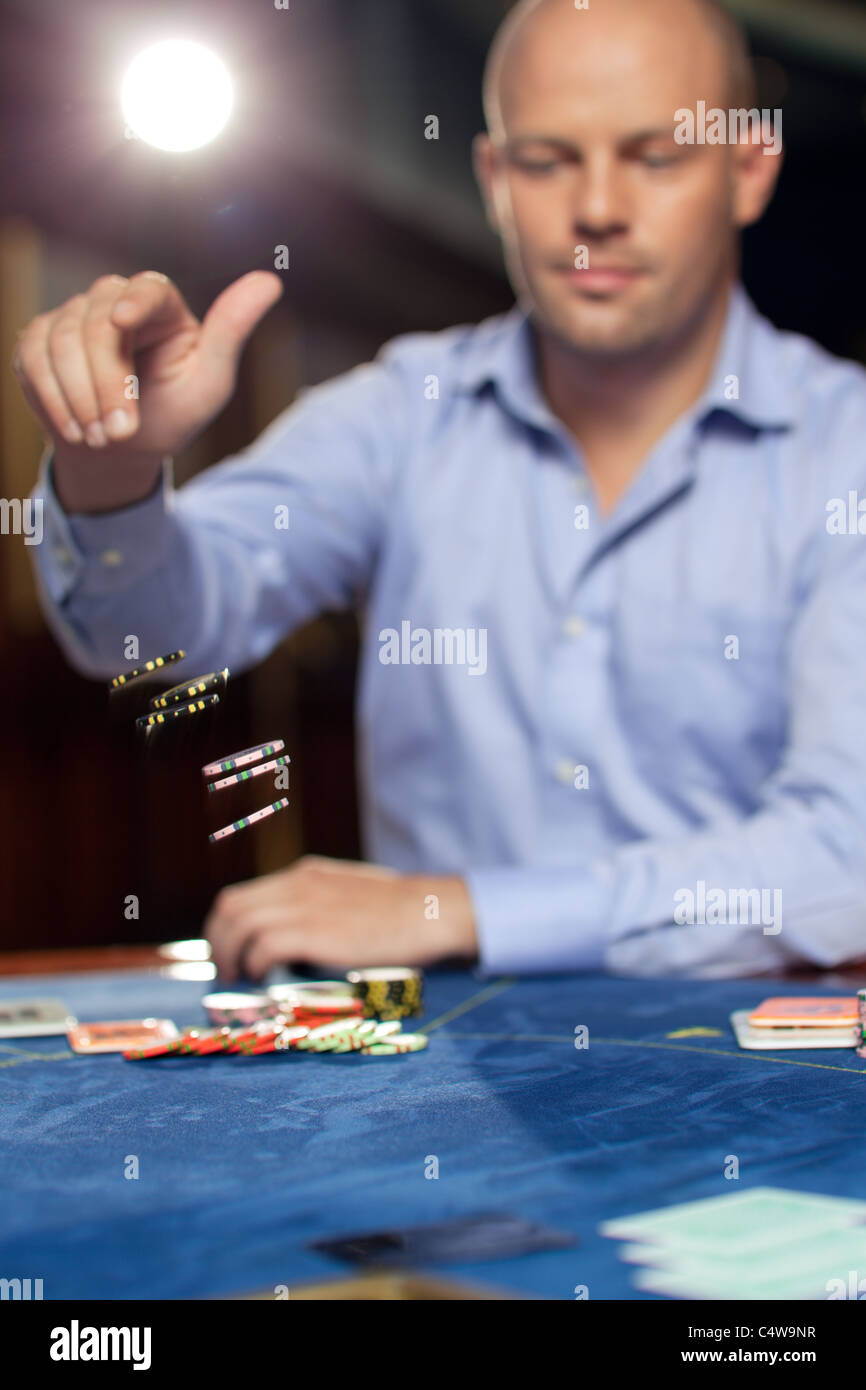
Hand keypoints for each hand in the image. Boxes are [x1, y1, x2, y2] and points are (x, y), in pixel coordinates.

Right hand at [11, 268, 282, 509]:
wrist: (123, 449)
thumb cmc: (173, 412)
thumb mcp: (209, 383)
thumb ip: (230, 334)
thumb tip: (269, 281)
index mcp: (162, 306)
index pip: (147, 288)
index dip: (134, 301)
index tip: (121, 323)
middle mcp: (114, 300)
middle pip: (97, 323)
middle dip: (105, 384)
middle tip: (118, 433)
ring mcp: (72, 317)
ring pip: (61, 340)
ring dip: (79, 397)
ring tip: (101, 438)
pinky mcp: (38, 340)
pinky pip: (32, 356)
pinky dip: (52, 396)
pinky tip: (74, 429)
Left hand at [204, 855, 478, 981]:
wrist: (429, 912)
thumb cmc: (400, 912)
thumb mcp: (351, 897)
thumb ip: (322, 909)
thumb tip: (302, 940)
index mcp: (304, 876)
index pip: (242, 895)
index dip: (225, 928)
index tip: (229, 954)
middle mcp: (297, 884)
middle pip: (230, 907)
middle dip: (217, 942)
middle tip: (225, 971)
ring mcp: (305, 905)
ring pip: (239, 924)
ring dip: (229, 956)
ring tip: (238, 980)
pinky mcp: (316, 931)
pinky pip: (264, 945)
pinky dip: (255, 964)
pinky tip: (263, 977)